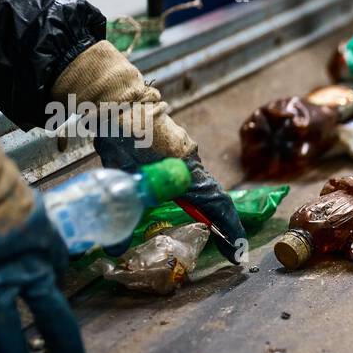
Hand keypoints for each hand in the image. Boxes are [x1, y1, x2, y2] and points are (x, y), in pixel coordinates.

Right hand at [0, 196, 84, 352]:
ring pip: (4, 328)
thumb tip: (45, 259)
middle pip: (47, 313)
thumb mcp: (33, 219)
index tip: (71, 328)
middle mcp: (22, 272)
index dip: (65, 314)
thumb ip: (39, 244)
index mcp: (45, 254)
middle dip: (59, 344)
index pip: (58, 292)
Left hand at [94, 135, 244, 261]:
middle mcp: (192, 165)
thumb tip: (115, 250)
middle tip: (228, 248)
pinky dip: (194, 195)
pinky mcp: (175, 151)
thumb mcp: (123, 177)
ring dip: (209, 210)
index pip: (217, 205)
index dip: (230, 229)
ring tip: (210, 231)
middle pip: (215, 198)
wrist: (119, 101)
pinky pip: (192, 178)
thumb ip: (125, 211)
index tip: (238, 251)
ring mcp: (185, 156)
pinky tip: (184, 204)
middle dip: (223, 224)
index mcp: (187, 173)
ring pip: (204, 187)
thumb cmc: (125, 136)